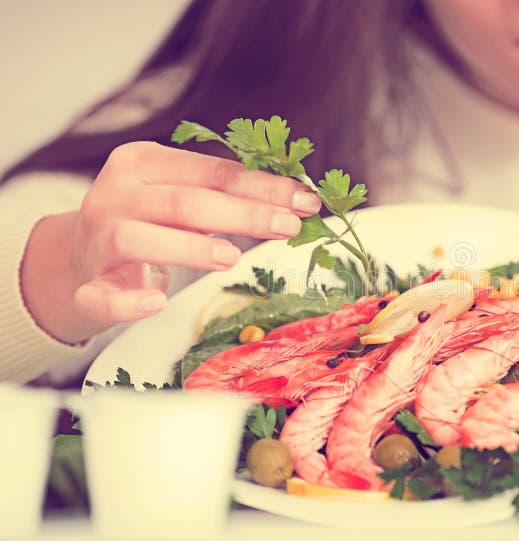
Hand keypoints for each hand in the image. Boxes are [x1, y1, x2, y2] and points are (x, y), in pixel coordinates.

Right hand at [21, 141, 320, 342]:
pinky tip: (158, 302)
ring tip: (232, 258)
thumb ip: (225, 195)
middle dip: (243, 214)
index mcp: (141, 163)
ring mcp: (96, 241)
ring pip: (137, 239)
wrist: (85, 258)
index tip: (305, 200)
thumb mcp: (183, 198)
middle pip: (182, 202)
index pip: (210, 171)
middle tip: (288, 227)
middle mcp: (114, 195)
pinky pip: (100, 297)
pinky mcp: (87, 286)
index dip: (261, 185)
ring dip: (189, 248)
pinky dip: (129, 302)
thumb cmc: (150, 223)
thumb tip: (294, 201)